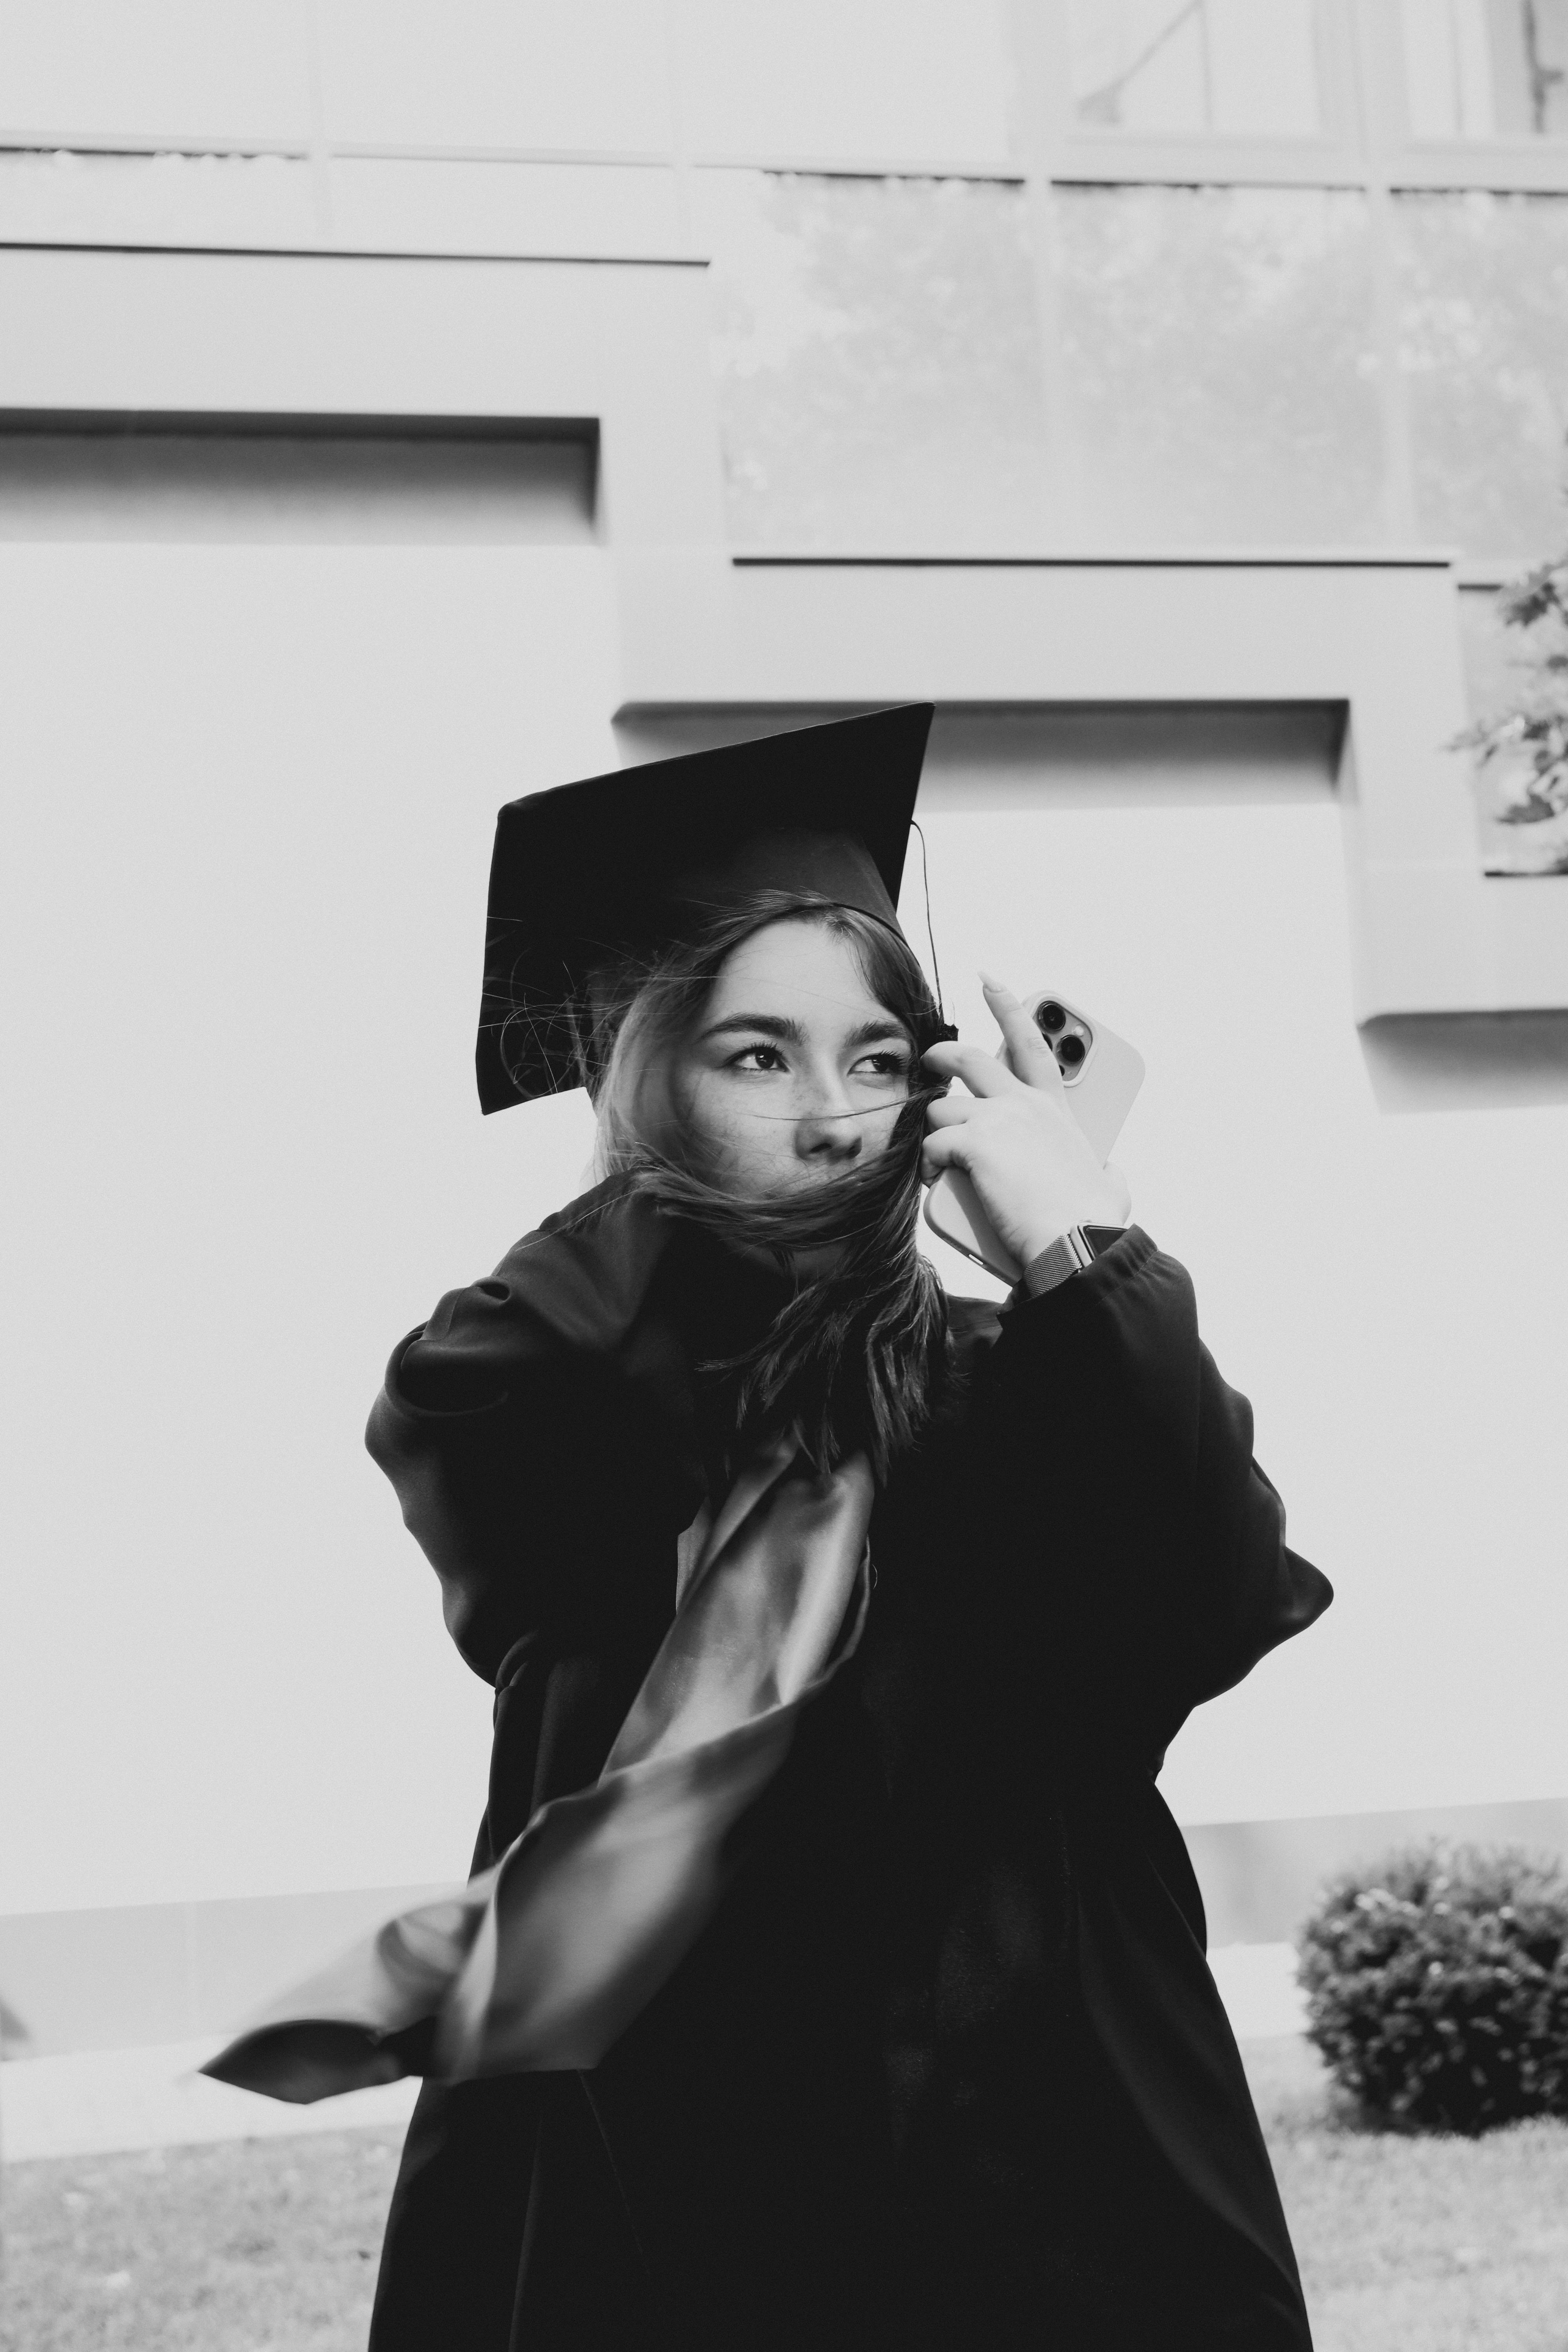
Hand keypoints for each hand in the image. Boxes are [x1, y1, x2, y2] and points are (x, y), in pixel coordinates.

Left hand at [920, 976, 1131, 1268]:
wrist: (1077, 1241)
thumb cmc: (1093, 1218)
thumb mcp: (1111, 1183)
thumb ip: (1108, 1168)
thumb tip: (1111, 1172)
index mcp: (1054, 1108)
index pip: (1031, 1043)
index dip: (1007, 1007)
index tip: (989, 981)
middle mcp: (1024, 1104)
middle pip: (969, 1059)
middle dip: (942, 1054)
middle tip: (931, 1060)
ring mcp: (997, 1119)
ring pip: (942, 1109)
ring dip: (934, 1132)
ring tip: (939, 1162)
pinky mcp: (973, 1143)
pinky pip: (932, 1145)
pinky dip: (928, 1164)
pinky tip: (937, 1180)